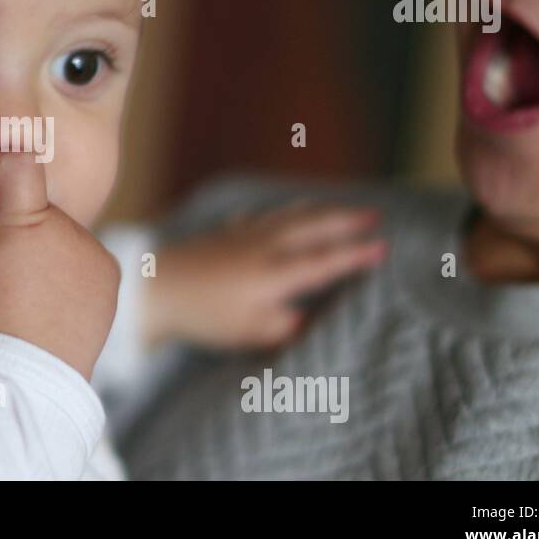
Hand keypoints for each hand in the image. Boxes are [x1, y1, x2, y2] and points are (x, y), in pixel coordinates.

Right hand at [0, 153, 119, 381]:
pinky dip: (66, 270)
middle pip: (36, 204)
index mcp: (29, 218)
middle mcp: (70, 228)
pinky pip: (83, 256)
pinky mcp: (110, 275)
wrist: (24, 375)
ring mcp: (95, 252)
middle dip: (15, 224)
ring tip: (24, 291)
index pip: (17, 161)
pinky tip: (49, 301)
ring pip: (59, 232)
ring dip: (42, 248)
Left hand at [143, 202, 386, 350]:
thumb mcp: (251, 331)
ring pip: (290, 216)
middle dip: (345, 220)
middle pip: (312, 227)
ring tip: (340, 207)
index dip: (355, 255)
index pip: (325, 261)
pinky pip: (262, 217)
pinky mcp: (225, 234)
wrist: (155, 286)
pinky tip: (279, 216)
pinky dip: (280, 213)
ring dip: (319, 210)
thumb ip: (288, 325)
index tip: (384, 247)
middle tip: (375, 215)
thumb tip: (316, 318)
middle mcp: (265, 246)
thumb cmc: (205, 315)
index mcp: (276, 272)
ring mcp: (244, 235)